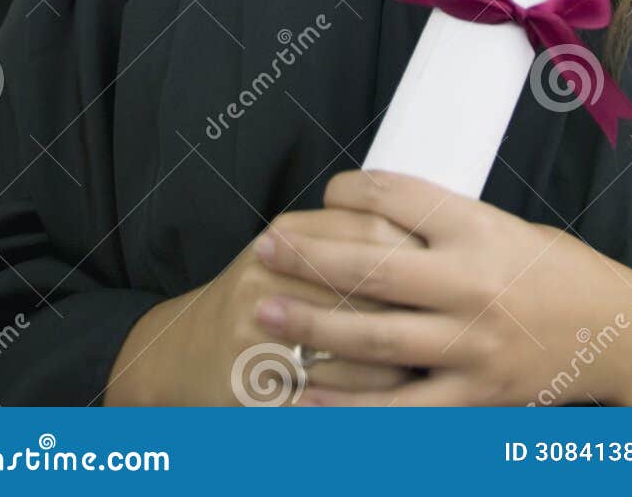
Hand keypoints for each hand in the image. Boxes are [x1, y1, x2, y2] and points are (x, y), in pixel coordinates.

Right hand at [103, 206, 425, 405]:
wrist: (184, 352)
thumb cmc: (259, 296)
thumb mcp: (292, 251)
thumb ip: (348, 237)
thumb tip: (428, 239)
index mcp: (284, 236)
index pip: (371, 229)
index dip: (418, 249)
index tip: (447, 266)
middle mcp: (266, 277)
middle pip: (369, 287)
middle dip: (415, 308)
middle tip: (445, 319)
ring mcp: (256, 334)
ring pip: (356, 349)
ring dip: (399, 361)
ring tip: (424, 363)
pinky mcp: (253, 387)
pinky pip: (327, 397)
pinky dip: (364, 402)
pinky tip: (386, 401)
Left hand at [251, 168, 625, 405]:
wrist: (620, 333)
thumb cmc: (559, 272)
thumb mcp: (507, 226)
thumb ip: (446, 224)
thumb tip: (375, 209)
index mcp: (480, 228)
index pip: (398, 196)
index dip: (351, 189)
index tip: (325, 194)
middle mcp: (472, 284)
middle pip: (372, 267)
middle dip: (309, 257)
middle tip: (263, 248)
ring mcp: (472, 345)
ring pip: (377, 338)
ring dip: (314, 326)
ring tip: (267, 313)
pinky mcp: (475, 396)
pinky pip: (399, 410)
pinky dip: (348, 407)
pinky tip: (305, 397)